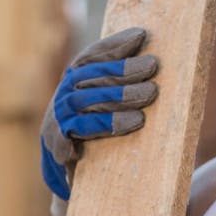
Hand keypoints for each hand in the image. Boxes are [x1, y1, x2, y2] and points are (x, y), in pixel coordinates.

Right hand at [40, 27, 158, 215]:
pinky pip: (77, 132)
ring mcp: (57, 119)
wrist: (74, 179)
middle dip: (124, 70)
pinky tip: (133, 122)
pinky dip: (103, 126)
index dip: (115, 44)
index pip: (92, 56)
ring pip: (86, 102)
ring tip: (150, 95)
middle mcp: (63, 96)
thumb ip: (125, 88)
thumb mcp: (111, 108)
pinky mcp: (56, 144)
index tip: (142, 36)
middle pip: (92, 77)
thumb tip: (159, 66)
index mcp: (74, 82)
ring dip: (119, 97)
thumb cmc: (101, 138)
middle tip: (154, 67)